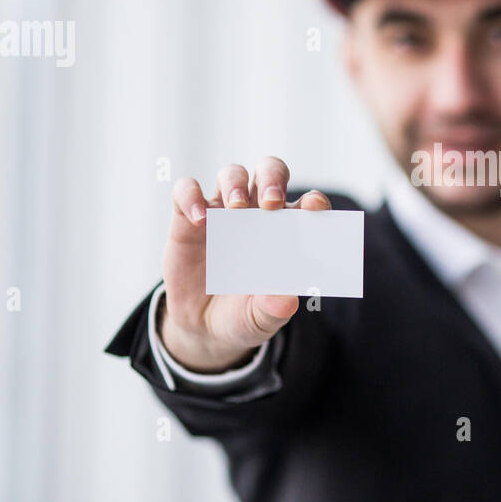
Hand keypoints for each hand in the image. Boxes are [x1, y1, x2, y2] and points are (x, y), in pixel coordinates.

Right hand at [159, 156, 330, 371]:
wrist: (204, 328)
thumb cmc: (244, 315)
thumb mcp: (260, 319)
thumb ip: (274, 309)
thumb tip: (288, 300)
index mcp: (287, 230)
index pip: (307, 204)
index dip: (314, 202)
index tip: (314, 209)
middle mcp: (256, 213)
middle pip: (269, 173)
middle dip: (273, 179)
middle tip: (272, 202)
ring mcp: (222, 212)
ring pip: (231, 174)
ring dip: (235, 183)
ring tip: (235, 207)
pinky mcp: (187, 219)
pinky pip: (186, 191)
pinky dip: (191, 197)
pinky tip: (199, 218)